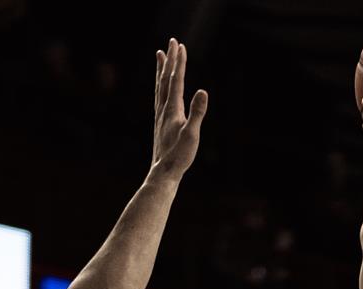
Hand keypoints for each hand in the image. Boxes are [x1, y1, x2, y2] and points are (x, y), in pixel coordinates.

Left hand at [150, 37, 208, 178]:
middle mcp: (163, 109)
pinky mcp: (160, 122)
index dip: (179, 63)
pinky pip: (159, 97)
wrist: (163, 172)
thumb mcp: (192, 135)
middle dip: (169, 60)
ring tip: (160, 55)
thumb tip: (203, 91)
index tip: (180, 46)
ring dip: (161, 69)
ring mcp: (160, 115)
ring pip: (159, 86)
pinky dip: (160, 85)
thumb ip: (198, 112)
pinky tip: (161, 86)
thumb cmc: (179, 156)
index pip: (176, 80)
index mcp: (172, 109)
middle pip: (165, 78)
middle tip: (171, 42)